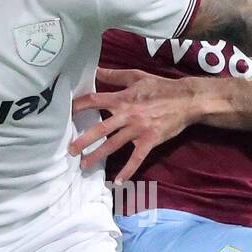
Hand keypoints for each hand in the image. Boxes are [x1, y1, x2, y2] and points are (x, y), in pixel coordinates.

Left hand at [70, 68, 197, 181]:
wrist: (186, 99)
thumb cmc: (161, 87)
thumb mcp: (137, 76)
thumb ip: (114, 75)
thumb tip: (95, 69)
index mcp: (122, 98)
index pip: (94, 101)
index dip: (78, 105)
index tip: (65, 112)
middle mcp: (127, 115)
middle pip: (100, 129)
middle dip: (83, 140)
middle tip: (69, 150)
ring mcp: (138, 129)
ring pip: (114, 145)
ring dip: (98, 156)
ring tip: (84, 165)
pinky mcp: (150, 140)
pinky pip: (137, 158)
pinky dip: (128, 170)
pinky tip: (118, 182)